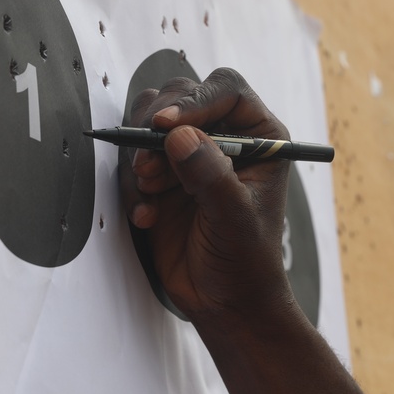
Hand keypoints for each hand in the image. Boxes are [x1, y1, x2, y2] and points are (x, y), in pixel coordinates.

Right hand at [118, 68, 293, 323]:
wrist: (226, 302)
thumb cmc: (247, 262)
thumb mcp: (235, 219)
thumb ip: (210, 176)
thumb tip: (181, 136)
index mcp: (259, 137)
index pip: (225, 91)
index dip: (195, 99)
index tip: (166, 125)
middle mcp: (224, 138)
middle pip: (181, 97)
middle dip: (157, 128)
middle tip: (148, 165)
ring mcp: (190, 157)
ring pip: (150, 125)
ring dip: (142, 157)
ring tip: (152, 192)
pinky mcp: (162, 179)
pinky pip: (134, 162)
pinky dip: (134, 188)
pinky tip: (148, 218)